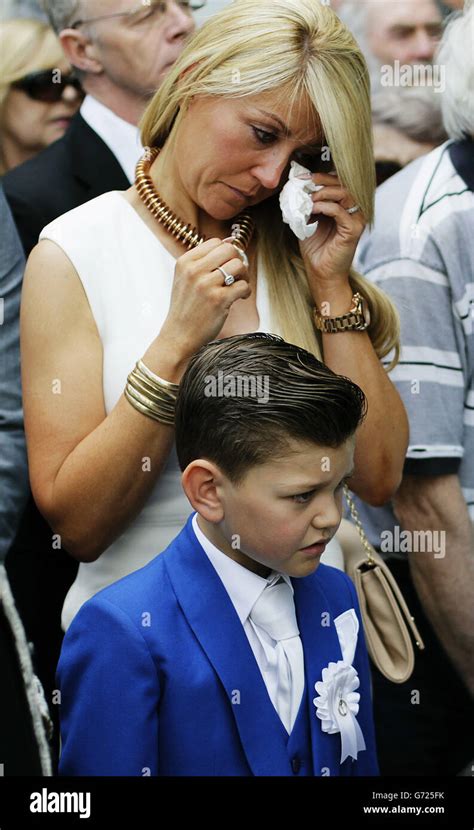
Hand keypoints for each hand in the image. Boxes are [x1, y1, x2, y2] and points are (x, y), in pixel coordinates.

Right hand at [160, 238, 250, 356]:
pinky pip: (243, 286)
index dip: (226, 252)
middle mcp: (194, 270)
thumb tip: (229, 241)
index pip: (215, 242)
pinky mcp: (218, 300)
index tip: (228, 265)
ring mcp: (206, 285)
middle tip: (238, 275)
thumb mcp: (184, 279)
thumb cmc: (185, 308)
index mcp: (185, 262)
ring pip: (239, 266)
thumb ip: (203, 261)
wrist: (178, 336)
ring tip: (239, 287)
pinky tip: (239, 298)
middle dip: (238, 260)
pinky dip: (246, 292)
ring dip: (245, 276)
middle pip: (229, 250)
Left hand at [298, 173, 365, 293]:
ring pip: (345, 194)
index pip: (337, 182)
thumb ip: (305, 205)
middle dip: (321, 180)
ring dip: (324, 192)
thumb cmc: (316, 249)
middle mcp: (353, 210)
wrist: (321, 274)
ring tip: (308, 197)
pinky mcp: (354, 230)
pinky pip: (341, 211)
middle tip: (305, 181)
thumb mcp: (307, 221)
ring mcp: (356, 220)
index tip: (302, 177)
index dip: (320, 176)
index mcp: (344, 206)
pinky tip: (313, 209)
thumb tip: (295, 187)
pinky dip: (326, 206)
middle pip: (343, 183)